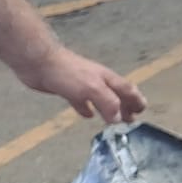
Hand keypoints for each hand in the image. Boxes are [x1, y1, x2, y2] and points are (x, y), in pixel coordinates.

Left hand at [16, 46, 146, 123]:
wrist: (40, 62)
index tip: (142, 110)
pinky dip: (87, 108)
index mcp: (107, 79)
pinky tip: (87, 115)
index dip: (136, 100)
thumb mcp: (92, 89)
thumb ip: (108, 103)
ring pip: (101, 98)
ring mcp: (83, 84)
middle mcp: (98, 81)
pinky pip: (81, 101)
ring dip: (109, 109)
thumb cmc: (68, 73)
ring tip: (114, 119)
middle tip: (131, 119)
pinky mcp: (68, 89)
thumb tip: (119, 118)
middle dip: (125, 106)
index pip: (127, 90)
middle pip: (116, 94)